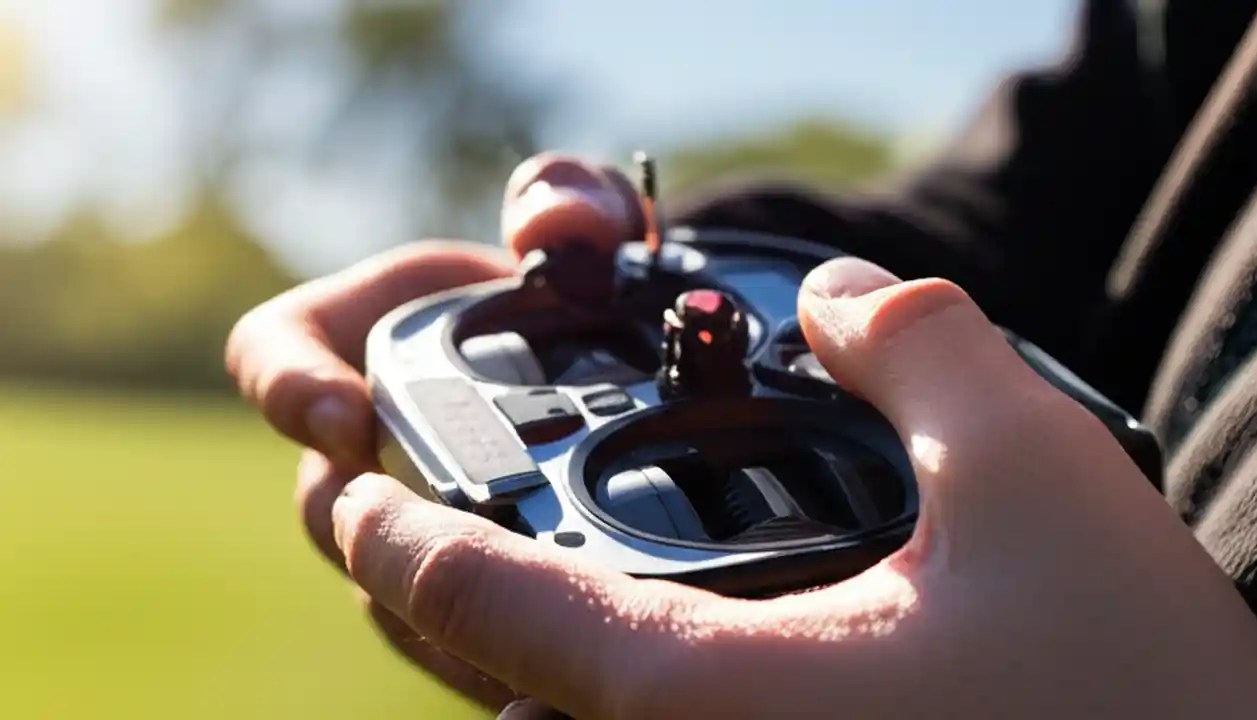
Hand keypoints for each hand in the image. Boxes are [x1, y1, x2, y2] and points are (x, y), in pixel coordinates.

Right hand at [226, 153, 642, 713]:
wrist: (624, 374)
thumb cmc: (580, 293)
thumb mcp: (591, 233)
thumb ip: (571, 203)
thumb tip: (551, 227)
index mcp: (370, 343)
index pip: (274, 356)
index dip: (289, 384)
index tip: (350, 416)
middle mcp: (372, 445)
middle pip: (327, 503)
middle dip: (373, 527)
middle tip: (456, 542)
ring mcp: (413, 522)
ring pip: (384, 588)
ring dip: (428, 609)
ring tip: (502, 630)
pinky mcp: (464, 591)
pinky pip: (450, 639)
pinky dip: (483, 660)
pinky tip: (539, 682)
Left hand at [323, 258, 1256, 718]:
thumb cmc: (1139, 695)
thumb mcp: (1038, 476)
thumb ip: (926, 347)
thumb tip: (844, 296)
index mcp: (710, 702)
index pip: (486, 610)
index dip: (395, 541)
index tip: (343, 499)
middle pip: (495, 690)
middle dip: (427, 602)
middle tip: (396, 523)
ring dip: (503, 650)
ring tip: (485, 572)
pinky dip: (594, 687)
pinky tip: (629, 637)